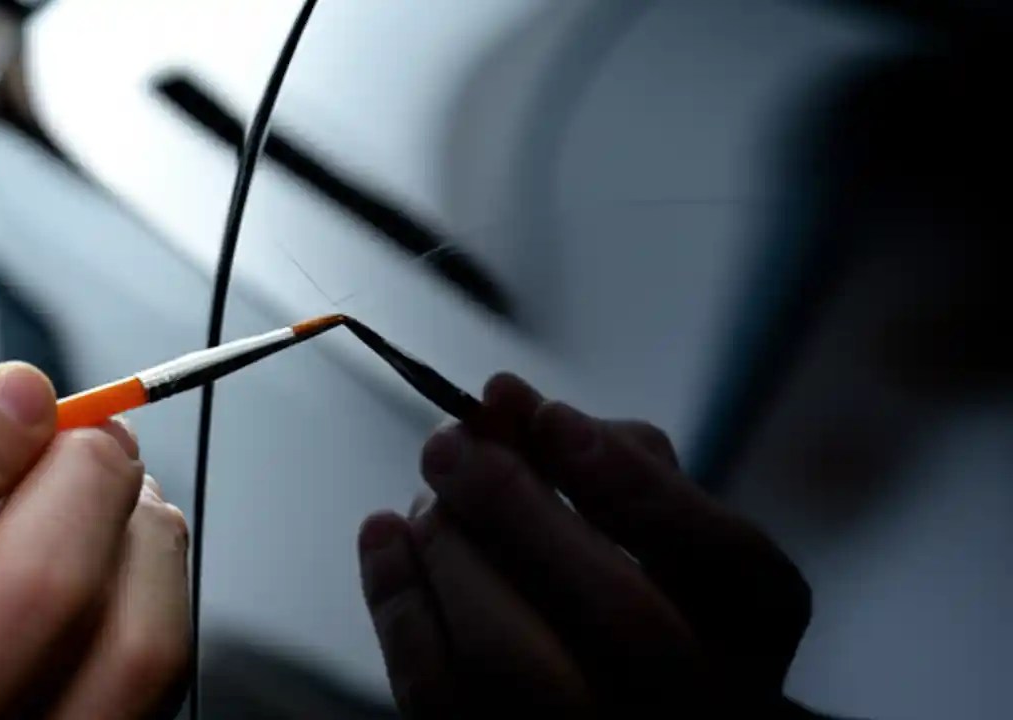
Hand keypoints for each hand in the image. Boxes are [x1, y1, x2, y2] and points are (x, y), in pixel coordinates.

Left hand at [358, 373, 817, 717]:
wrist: (589, 701)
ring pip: (516, 659)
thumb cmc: (622, 587)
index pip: (732, 559)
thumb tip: (504, 400)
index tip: (549, 414)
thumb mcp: (648, 523)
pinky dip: (396, 597)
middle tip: (448, 442)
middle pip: (625, 614)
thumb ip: (600, 459)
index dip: (637, 482)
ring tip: (429, 499)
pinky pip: (437, 688)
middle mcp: (698, 700)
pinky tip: (385, 535)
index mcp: (749, 627)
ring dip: (451, 549)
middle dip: (520, 508)